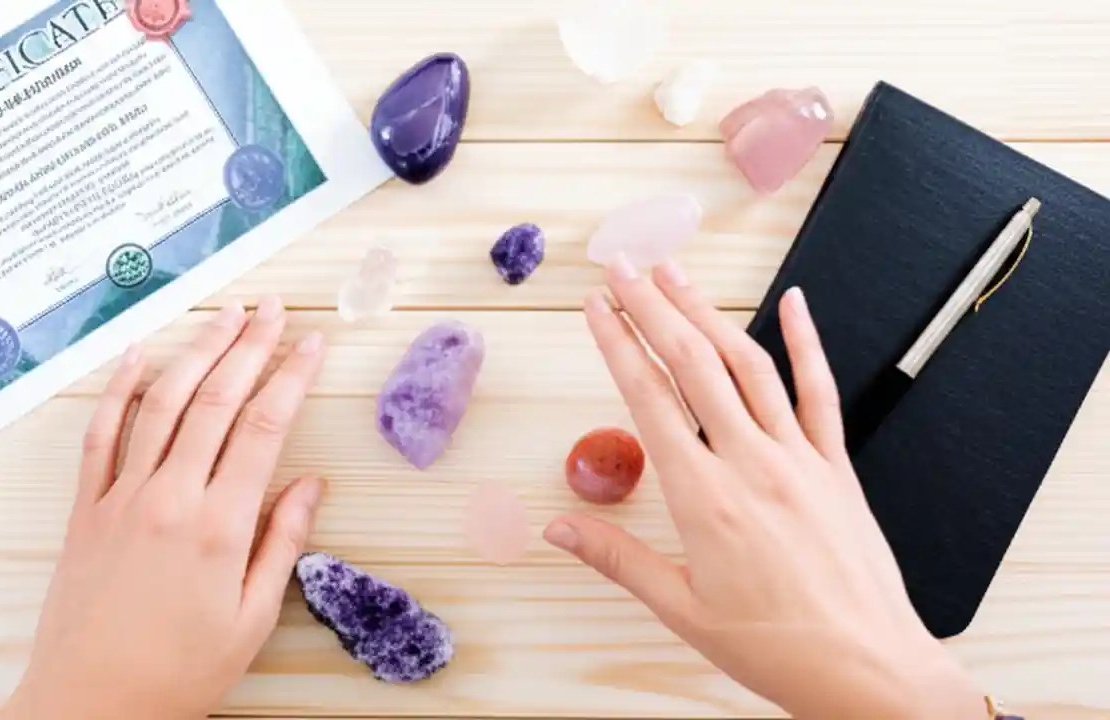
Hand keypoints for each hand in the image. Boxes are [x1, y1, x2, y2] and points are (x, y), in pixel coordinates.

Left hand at [1, 300, 325, 719]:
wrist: (89, 703)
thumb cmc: (177, 671)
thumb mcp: (251, 619)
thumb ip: (282, 543)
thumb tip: (309, 485)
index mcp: (218, 525)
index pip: (263, 427)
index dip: (291, 377)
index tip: (312, 344)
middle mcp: (169, 498)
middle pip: (216, 399)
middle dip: (249, 346)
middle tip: (273, 309)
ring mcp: (122, 497)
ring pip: (163, 403)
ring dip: (196, 351)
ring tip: (223, 316)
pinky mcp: (86, 507)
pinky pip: (101, 433)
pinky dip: (119, 388)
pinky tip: (140, 355)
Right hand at [545, 259, 983, 719]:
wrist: (866, 669)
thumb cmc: (774, 648)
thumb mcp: (681, 608)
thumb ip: (617, 558)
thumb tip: (557, 527)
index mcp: (704, 498)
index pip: (649, 400)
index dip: (618, 345)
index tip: (596, 307)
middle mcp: (750, 464)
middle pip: (693, 366)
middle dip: (652, 309)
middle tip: (623, 268)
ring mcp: (799, 459)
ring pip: (749, 366)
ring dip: (708, 313)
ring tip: (677, 274)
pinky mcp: (836, 467)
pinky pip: (821, 393)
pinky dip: (807, 343)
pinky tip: (795, 303)